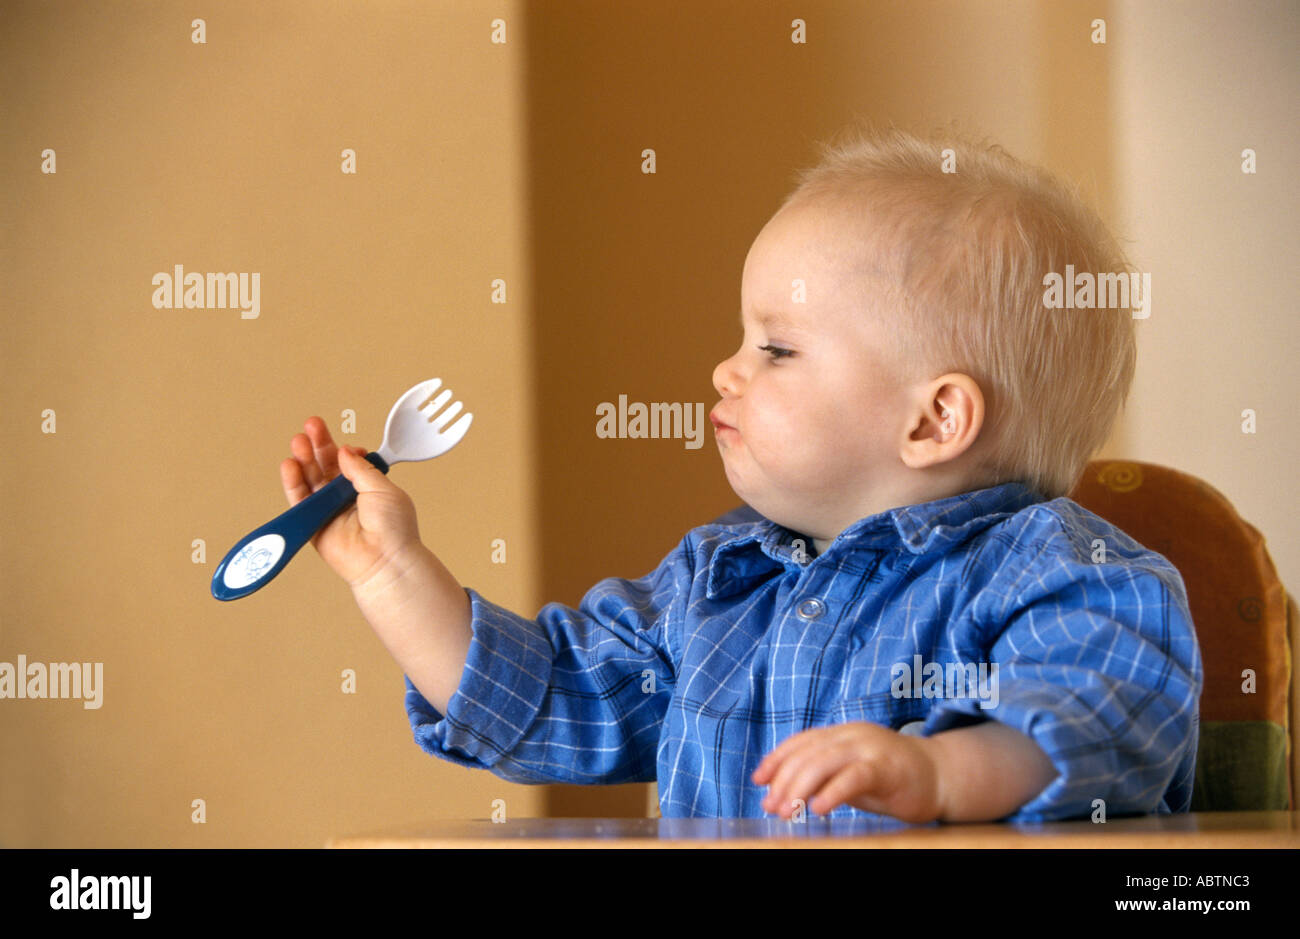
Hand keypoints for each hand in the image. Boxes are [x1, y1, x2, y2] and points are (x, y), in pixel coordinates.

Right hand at [280, 416, 423, 589]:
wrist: (385, 560)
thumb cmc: (394, 529)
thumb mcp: (383, 488)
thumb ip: (361, 468)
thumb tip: (345, 450)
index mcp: (367, 488)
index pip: (349, 462)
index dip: (343, 450)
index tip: (343, 442)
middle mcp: (346, 498)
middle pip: (326, 466)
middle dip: (318, 445)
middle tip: (310, 426)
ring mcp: (328, 511)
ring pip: (311, 480)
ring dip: (303, 459)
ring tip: (298, 441)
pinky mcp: (313, 526)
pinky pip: (300, 501)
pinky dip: (293, 483)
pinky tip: (290, 465)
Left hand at [751, 722, 941, 822]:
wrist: (941, 776)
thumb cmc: (893, 779)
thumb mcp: (851, 774)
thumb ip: (823, 778)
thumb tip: (783, 794)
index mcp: (841, 734)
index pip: (800, 741)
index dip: (776, 759)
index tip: (758, 780)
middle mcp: (852, 735)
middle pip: (807, 753)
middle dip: (783, 780)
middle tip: (772, 807)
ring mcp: (869, 748)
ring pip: (823, 762)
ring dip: (799, 788)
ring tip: (788, 811)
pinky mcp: (886, 767)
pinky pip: (853, 777)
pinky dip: (832, 792)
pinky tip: (818, 809)